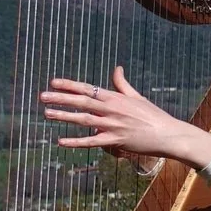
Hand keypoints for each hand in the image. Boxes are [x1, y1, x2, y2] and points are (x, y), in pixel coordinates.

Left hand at [39, 66, 210, 168]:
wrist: (168, 133)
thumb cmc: (153, 115)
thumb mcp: (137, 97)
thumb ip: (122, 84)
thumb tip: (117, 68)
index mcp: (116, 97)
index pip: (88, 88)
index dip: (70, 85)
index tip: (53, 82)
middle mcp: (112, 109)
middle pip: (82, 102)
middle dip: (61, 98)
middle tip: (42, 96)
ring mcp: (113, 125)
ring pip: (83, 120)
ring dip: (64, 116)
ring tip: (47, 113)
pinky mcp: (115, 141)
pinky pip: (91, 142)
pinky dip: (76, 142)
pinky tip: (61, 141)